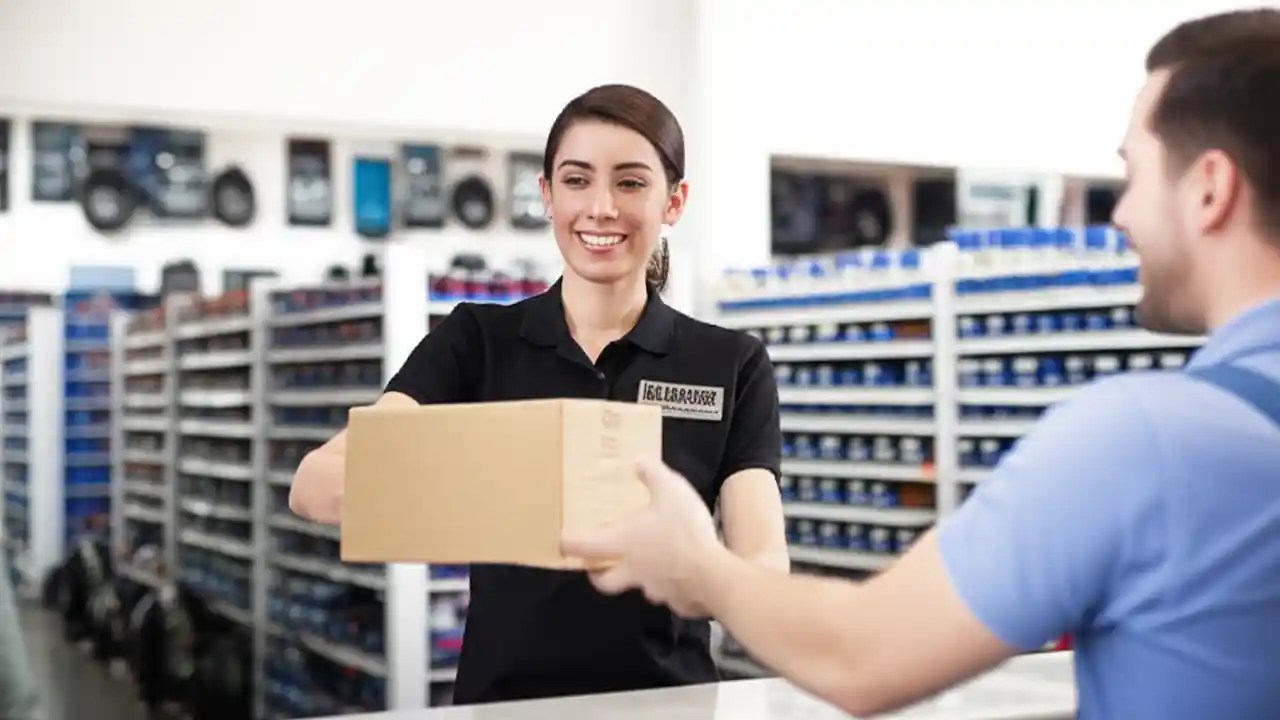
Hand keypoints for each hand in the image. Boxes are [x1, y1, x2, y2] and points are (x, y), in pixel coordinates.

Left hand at [561, 457, 729, 617]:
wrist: (713, 575)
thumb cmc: (683, 531)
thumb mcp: (670, 490)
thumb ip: (652, 474)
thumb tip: (638, 460)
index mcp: (622, 543)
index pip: (583, 547)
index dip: (569, 544)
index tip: (562, 541)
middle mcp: (631, 571)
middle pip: (603, 581)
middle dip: (597, 575)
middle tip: (597, 566)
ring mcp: (653, 589)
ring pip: (638, 586)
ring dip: (639, 577)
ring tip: (653, 563)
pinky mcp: (676, 601)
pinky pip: (668, 593)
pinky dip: (671, 585)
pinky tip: (683, 574)